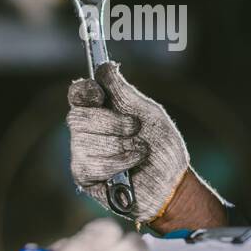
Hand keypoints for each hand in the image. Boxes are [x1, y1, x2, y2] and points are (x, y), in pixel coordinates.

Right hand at [66, 62, 189, 222]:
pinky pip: (91, 163)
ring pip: (84, 141)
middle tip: (134, 127)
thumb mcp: (149, 114)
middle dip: (111, 122)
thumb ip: (125, 93)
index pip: (78, 94)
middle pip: (78, 116)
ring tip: (139, 150)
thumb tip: (105, 66)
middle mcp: (86, 130)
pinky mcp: (84, 175)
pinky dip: (117, 162)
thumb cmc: (162, 148)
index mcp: (101, 110)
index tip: (99, 94)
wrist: (172, 184)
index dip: (84, 91)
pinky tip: (132, 164)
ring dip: (119, 144)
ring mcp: (82, 152)